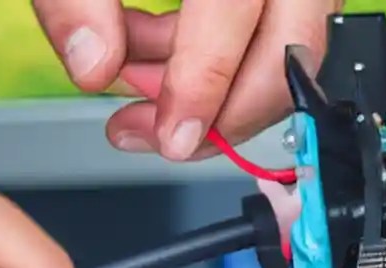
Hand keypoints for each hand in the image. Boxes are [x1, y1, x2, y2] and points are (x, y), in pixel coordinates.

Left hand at [33, 0, 343, 160]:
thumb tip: (92, 67)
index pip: (237, 6)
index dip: (208, 81)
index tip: (173, 134)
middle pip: (293, 40)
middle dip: (232, 108)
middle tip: (168, 135)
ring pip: (286, 40)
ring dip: (216, 84)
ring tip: (131, 76)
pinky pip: (267, 23)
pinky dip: (213, 54)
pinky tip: (151, 50)